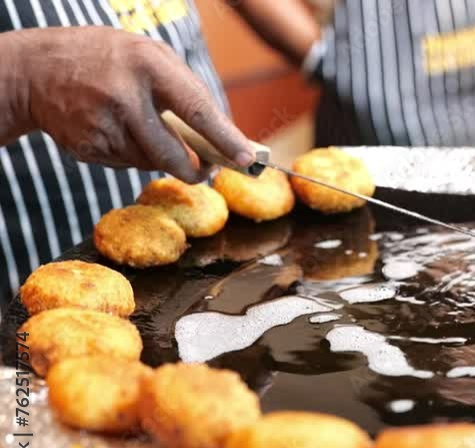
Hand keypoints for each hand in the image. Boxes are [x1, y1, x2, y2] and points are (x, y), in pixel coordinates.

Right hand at [8, 27, 252, 182]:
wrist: (35, 70)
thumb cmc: (108, 61)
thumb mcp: (148, 56)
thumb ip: (186, 90)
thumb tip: (225, 134)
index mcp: (147, 64)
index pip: (197, 109)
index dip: (224, 138)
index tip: (246, 158)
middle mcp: (124, 96)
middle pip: (174, 153)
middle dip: (195, 169)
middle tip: (206, 171)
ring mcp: (103, 125)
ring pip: (152, 163)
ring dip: (160, 157)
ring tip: (142, 128)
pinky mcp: (88, 147)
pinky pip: (127, 165)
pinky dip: (132, 155)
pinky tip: (116, 131)